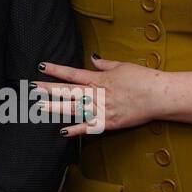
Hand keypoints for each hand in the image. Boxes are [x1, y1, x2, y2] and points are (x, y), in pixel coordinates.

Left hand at [33, 55, 164, 134]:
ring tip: (40, 107)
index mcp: (99, 79)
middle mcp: (97, 94)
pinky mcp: (109, 123)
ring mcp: (102, 109)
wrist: (158, 95)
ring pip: (74, 109)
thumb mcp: (123, 66)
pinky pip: (89, 127)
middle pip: (69, 91)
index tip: (42, 67)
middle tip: (32, 88)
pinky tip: (63, 132)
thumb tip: (93, 59)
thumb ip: (105, 64)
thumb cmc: (143, 79)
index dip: (56, 70)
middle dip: (49, 89)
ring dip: (56, 108)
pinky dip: (76, 130)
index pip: (73, 74)